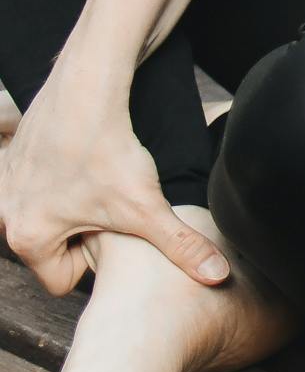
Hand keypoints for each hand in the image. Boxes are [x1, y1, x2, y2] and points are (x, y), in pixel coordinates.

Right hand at [0, 79, 231, 293]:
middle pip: (54, 250)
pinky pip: (40, 187)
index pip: (63, 280)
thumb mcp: (147, 208)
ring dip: (73, 207)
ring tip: (98, 182)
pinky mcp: (13, 160)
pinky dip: (62, 180)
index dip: (96, 260)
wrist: (86, 91)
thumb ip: (181, 246)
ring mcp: (4, 187)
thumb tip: (217, 275)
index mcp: (27, 239)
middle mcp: (6, 217)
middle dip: (84, 233)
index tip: (114, 228)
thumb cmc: (107, 150)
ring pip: (47, 218)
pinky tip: (84, 162)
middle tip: (109, 204)